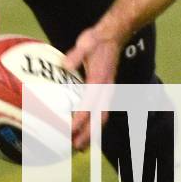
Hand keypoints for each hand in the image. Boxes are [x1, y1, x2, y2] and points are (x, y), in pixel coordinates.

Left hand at [64, 25, 121, 150]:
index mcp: (99, 80)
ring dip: (93, 132)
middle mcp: (106, 88)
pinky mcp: (107, 90)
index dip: (80, 119)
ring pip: (102, 117)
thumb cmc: (97, 39)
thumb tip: (65, 64)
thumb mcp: (86, 43)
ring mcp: (108, 90)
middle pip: (99, 117)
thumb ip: (76, 55)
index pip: (89, 104)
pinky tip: (86, 129)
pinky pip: (102, 111)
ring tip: (81, 146)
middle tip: (75, 147)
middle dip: (88, 134)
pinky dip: (95, 123)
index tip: (69, 130)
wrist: (115, 35)